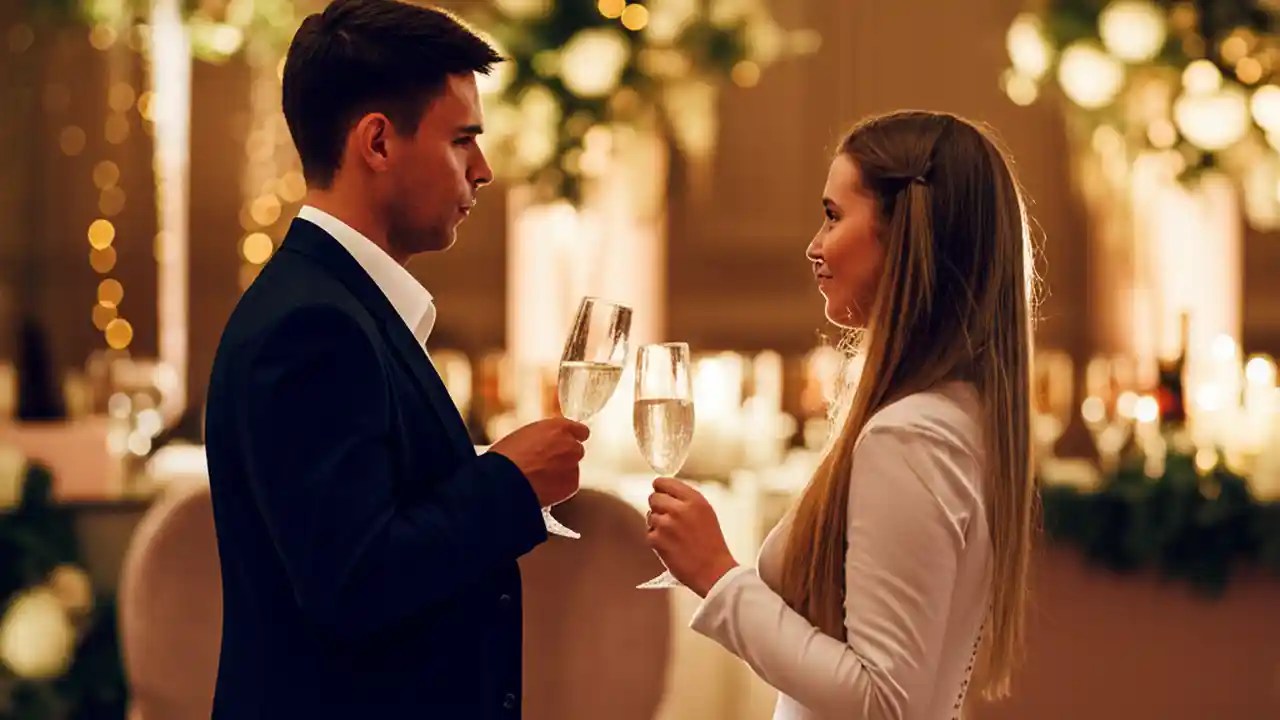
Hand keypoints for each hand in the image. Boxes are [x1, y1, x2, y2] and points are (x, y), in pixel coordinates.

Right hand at [489, 418, 588, 507]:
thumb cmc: (507, 457)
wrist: (506, 481)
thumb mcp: (523, 436)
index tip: (566, 442)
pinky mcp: (572, 485)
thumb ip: (542, 437)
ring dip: (562, 473)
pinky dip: (559, 488)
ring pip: (572, 469)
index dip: (572, 438)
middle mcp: (570, 444)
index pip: (580, 430)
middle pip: (576, 450)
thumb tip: (544, 443)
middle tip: (547, 464)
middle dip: (565, 456)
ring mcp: (573, 465)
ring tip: (540, 479)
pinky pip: (569, 485)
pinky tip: (543, 488)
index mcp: (558, 427)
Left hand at [646, 477, 737, 596]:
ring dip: (657, 525)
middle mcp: (679, 509)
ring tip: (674, 536)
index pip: (664, 482)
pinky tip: (671, 546)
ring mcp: (667, 524)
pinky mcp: (657, 540)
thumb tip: (664, 492)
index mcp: (694, 500)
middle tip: (668, 518)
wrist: (713, 571)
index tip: (660, 492)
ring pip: (650, 516)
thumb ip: (686, 500)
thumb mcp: (706, 513)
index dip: (660, 488)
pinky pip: (649, 533)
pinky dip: (657, 540)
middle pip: (653, 498)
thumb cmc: (711, 543)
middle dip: (658, 507)